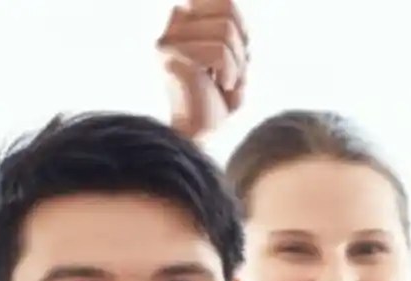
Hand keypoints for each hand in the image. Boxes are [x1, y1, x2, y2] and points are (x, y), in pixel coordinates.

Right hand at [157, 0, 248, 138]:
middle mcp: (172, 27)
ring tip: (222, 83)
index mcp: (185, 24)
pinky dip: (229, 73)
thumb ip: (233, 34)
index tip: (238, 55)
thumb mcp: (232, 62)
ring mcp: (169, 39)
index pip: (222, 1)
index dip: (241, 26)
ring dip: (235, 63)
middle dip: (241, 45)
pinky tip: (217, 88)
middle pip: (226, 9)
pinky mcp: (172, 55)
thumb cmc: (215, 102)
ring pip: (225, 31)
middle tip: (231, 72)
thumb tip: (232, 8)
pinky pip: (219, 52)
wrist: (198, 136)